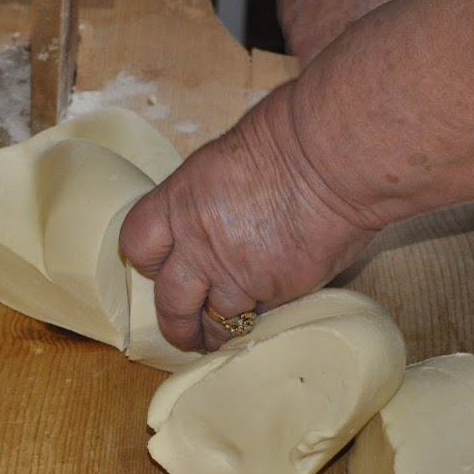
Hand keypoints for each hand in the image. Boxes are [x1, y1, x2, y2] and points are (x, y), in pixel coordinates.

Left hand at [119, 88, 376, 352]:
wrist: (336, 158)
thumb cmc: (292, 135)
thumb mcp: (227, 159)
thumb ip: (211, 196)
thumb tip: (218, 209)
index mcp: (180, 201)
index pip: (138, 245)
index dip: (149, 261)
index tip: (160, 269)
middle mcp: (199, 244)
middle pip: (169, 301)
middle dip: (176, 323)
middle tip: (186, 331)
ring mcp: (237, 274)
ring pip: (214, 323)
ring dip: (219, 333)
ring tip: (226, 338)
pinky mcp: (277, 292)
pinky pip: (260, 317)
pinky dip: (261, 320)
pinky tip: (267, 313)